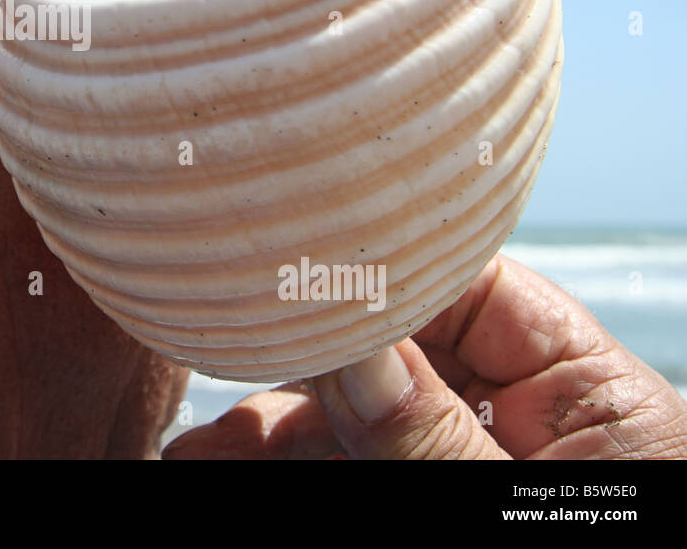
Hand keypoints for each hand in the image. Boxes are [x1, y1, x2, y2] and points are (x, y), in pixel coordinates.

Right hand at [162, 254, 686, 458]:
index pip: (467, 287)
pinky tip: (233, 460)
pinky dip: (296, 465)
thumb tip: (350, 347)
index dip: (378, 275)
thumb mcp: (517, 506)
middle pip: (391, 360)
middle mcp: (523, 415)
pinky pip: (353, 467)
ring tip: (196, 452)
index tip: (293, 273)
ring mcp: (470, 458)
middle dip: (300, 370)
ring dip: (272, 435)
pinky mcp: (430, 496)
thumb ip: (434, 435)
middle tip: (218, 374)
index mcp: (585, 388)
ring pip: (354, 426)